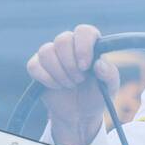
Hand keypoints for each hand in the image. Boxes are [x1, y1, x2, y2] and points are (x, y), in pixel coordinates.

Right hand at [25, 24, 119, 144]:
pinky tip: (57, 86)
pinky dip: (46, 79)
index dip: (83, 46)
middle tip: (79, 80)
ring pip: (46, 51)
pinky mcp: (37, 66)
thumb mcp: (110, 87)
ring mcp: (52, 54)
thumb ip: (109, 74)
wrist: (80, 113)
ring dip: (59, 73)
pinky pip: (34, 66)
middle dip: (70, 64)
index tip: (85, 66)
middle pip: (62, 40)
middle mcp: (70, 45)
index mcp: (89, 45)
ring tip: (70, 85)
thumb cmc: (96, 95)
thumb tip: (98, 64)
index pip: (84, 31)